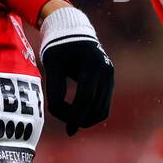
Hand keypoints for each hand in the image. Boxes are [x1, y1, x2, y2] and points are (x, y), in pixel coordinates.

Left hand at [38, 6, 113, 135]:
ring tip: (70, 117)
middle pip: (96, 107)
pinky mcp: (109, 80)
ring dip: (87, 119)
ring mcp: (110, 76)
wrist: (72, 31)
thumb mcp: (52, 64)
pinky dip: (92, 112)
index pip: (85, 98)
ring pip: (103, 110)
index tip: (68, 131)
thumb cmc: (59, 47)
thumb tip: (57, 110)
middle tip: (65, 124)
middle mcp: (105, 71)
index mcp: (91, 65)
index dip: (76, 116)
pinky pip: (104, 104)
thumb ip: (54, 86)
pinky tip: (78, 112)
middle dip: (80, 119)